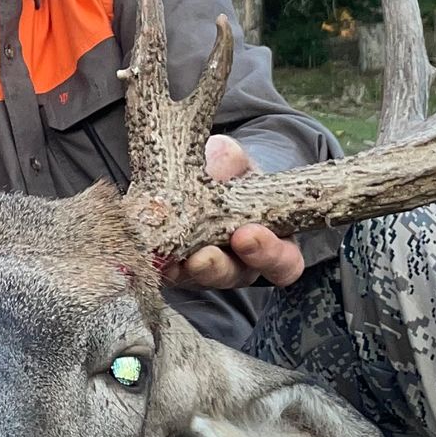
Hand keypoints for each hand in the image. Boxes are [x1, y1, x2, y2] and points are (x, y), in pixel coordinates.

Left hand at [169, 134, 305, 292]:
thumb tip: (219, 157)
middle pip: (237, 276)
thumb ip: (231, 159)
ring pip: (200, 278)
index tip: (246, 236)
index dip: (268, 253)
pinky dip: (160, 265)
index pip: (283, 261)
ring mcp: (209, 270)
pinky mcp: (178, 268)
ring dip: (182, 270)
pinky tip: (152, 256)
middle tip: (203, 257)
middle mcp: (244, 264)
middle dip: (218, 267)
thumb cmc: (230, 173)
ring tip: (171, 260)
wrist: (202, 179)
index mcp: (273, 241)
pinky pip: (170, 273)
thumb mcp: (236, 161)